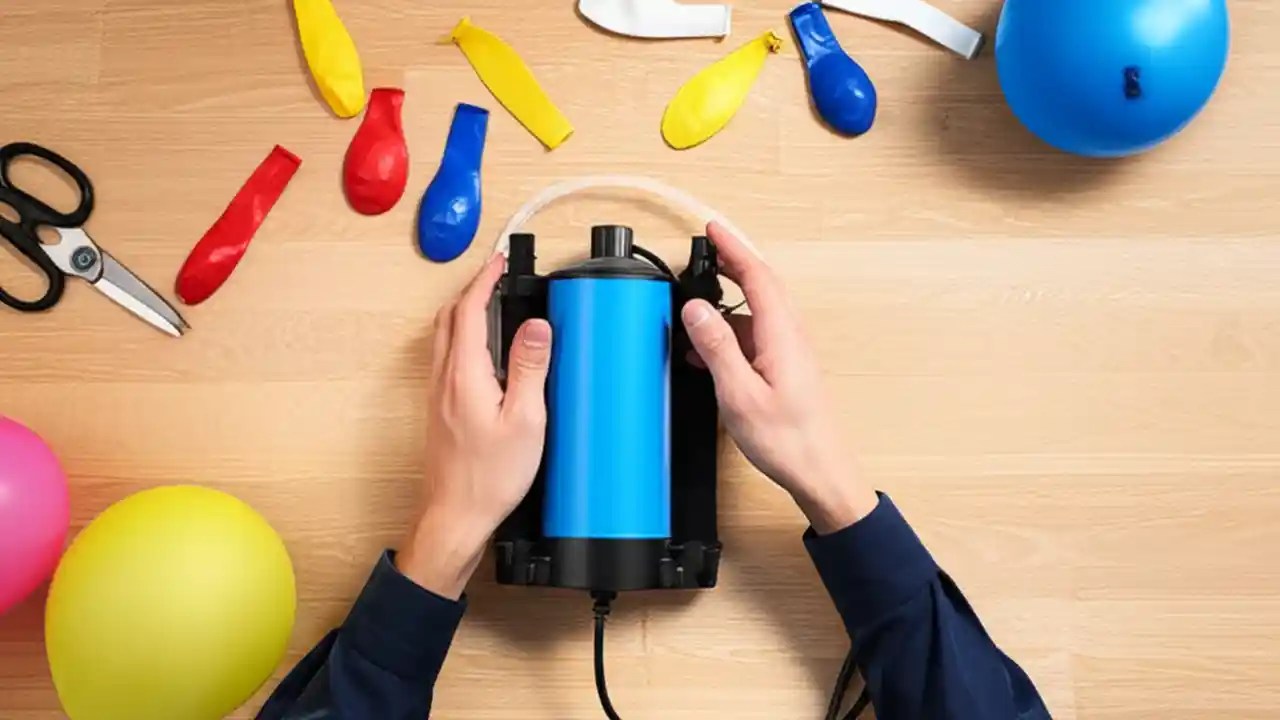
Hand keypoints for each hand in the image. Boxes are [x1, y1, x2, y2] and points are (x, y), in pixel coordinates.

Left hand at [397, 256, 552, 597]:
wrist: (455, 515)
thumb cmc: (489, 477)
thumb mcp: (525, 420)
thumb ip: (530, 368)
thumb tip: (536, 326)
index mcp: (464, 375)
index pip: (469, 311)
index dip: (484, 280)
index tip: (499, 263)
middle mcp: (444, 379)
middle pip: (449, 318)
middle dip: (472, 290)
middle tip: (497, 278)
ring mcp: (438, 395)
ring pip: (444, 337)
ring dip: (464, 313)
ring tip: (492, 306)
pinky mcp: (440, 410)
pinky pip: (446, 358)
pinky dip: (462, 338)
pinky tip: (483, 352)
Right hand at [681, 223, 877, 534]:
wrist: (822, 473)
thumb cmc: (788, 441)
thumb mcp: (740, 394)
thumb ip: (717, 348)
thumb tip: (695, 309)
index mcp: (781, 334)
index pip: (757, 275)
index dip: (733, 247)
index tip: (712, 228)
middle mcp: (789, 337)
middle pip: (761, 286)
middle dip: (731, 265)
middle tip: (703, 253)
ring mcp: (790, 353)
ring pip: (755, 313)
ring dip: (725, 305)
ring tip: (692, 312)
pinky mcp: (786, 370)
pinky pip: (755, 338)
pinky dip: (729, 334)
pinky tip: (706, 354)